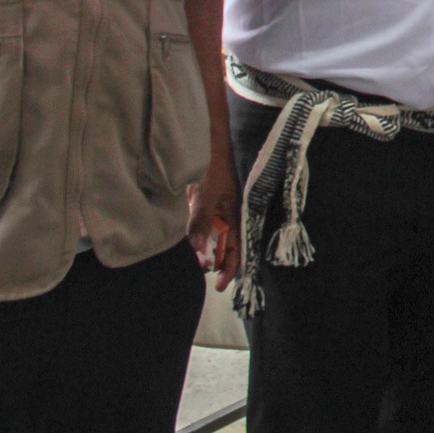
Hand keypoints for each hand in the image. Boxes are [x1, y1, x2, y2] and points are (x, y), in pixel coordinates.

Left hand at [187, 150, 239, 290]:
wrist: (223, 145)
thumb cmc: (218, 171)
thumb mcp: (206, 197)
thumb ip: (199, 223)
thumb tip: (195, 252)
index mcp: (238, 219)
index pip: (238, 251)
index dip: (230, 270)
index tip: (219, 287)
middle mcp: (235, 218)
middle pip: (228, 247)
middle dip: (216, 261)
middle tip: (201, 269)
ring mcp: (227, 211)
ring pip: (220, 237)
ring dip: (209, 248)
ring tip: (196, 256)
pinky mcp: (219, 205)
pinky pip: (214, 225)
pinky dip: (205, 234)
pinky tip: (196, 236)